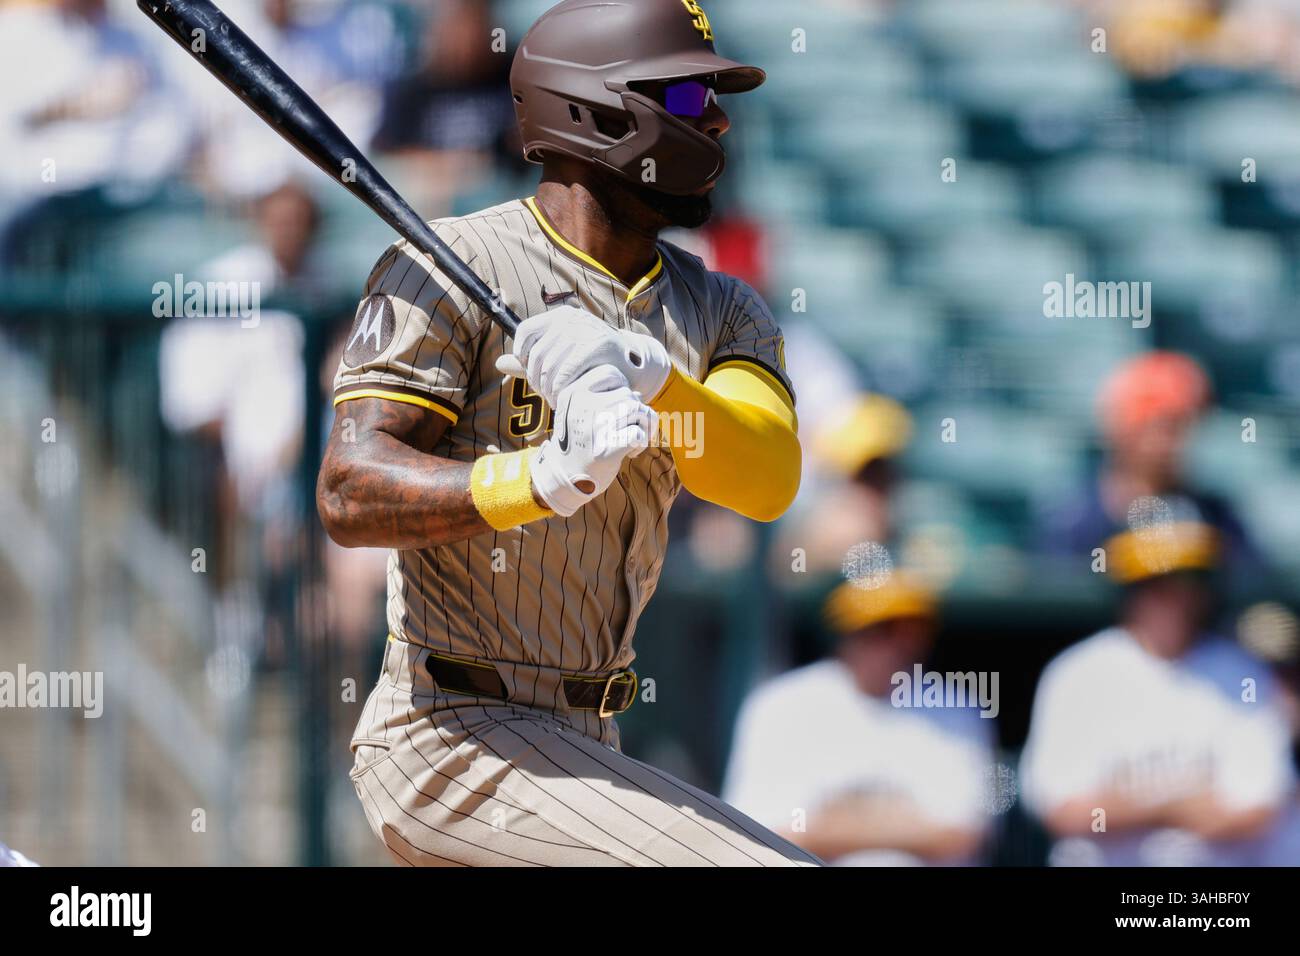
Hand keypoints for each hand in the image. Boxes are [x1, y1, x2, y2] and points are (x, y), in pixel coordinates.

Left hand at [495, 305, 671, 406]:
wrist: (633, 366)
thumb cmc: (594, 362)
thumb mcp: (562, 355)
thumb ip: (531, 360)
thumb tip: (498, 364)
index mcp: (561, 315)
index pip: (526, 331)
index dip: (521, 354)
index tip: (531, 373)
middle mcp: (571, 319)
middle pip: (535, 354)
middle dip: (536, 380)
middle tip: (545, 394)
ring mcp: (584, 331)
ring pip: (548, 367)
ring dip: (548, 389)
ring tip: (555, 398)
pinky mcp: (596, 346)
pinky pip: (565, 374)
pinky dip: (561, 391)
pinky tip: (565, 398)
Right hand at [529, 365, 654, 516]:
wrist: (563, 477)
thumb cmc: (579, 443)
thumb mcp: (584, 414)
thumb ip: (607, 399)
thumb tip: (638, 394)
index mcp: (574, 393)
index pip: (610, 373)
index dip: (622, 388)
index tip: (618, 411)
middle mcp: (583, 406)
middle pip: (629, 394)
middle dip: (637, 414)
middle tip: (628, 432)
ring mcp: (595, 426)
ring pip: (638, 410)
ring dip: (644, 427)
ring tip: (632, 442)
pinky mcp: (607, 448)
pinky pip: (638, 434)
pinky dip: (642, 443)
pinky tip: (630, 453)